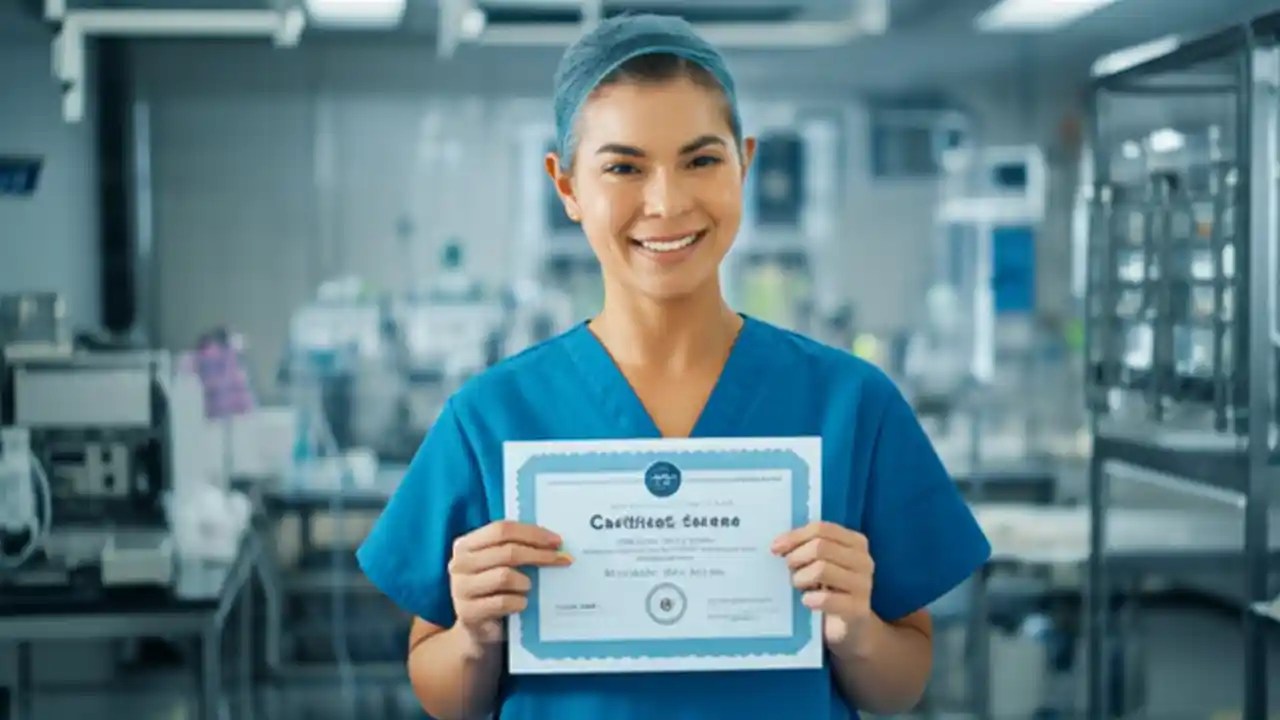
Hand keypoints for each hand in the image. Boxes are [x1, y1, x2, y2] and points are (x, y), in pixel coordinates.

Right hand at [448, 520, 571, 643]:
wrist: (477, 629)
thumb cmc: (493, 590)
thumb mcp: (499, 564)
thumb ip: (516, 548)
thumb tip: (553, 541)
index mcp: (465, 545)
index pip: (502, 530)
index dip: (532, 533)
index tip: (556, 541)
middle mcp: (459, 564)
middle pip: (507, 551)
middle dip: (539, 554)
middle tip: (560, 559)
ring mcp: (460, 589)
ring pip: (504, 576)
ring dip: (525, 582)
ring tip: (529, 587)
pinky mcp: (468, 613)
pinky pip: (503, 602)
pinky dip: (519, 602)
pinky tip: (522, 603)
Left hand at [772, 521, 875, 653]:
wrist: (850, 628)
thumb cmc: (830, 590)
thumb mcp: (820, 564)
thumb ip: (806, 549)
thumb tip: (778, 544)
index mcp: (855, 543)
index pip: (822, 529)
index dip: (795, 536)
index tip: (776, 548)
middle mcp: (864, 561)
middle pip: (820, 547)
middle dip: (796, 557)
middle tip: (788, 570)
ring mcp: (863, 585)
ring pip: (821, 569)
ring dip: (801, 578)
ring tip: (798, 586)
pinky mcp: (858, 610)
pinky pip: (826, 599)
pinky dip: (810, 599)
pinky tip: (807, 601)